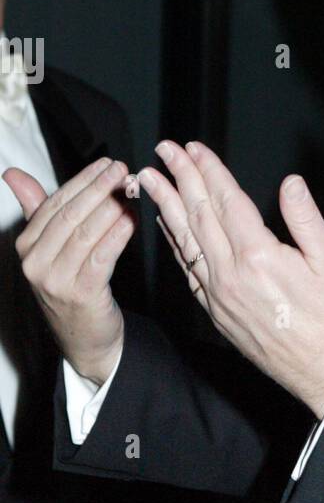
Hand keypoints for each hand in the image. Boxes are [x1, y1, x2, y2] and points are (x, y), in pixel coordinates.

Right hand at [2, 157, 136, 383]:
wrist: (85, 338)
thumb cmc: (71, 284)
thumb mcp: (50, 247)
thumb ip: (36, 208)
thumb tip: (11, 172)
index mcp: (26, 245)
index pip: (54, 203)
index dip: (82, 181)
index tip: (106, 164)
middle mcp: (35, 262)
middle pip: (70, 215)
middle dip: (98, 188)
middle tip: (122, 170)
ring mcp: (56, 281)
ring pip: (86, 233)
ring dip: (112, 207)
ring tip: (131, 191)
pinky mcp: (81, 294)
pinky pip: (102, 257)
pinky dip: (118, 235)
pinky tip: (132, 219)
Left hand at [137, 140, 323, 416]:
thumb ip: (306, 218)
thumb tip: (291, 184)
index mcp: (259, 257)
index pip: (226, 201)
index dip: (208, 170)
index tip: (194, 148)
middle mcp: (230, 274)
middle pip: (198, 215)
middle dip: (179, 177)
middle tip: (162, 150)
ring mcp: (218, 294)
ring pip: (184, 240)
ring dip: (165, 206)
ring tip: (149, 180)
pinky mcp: (215, 311)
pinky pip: (187, 269)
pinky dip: (173, 243)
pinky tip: (165, 226)